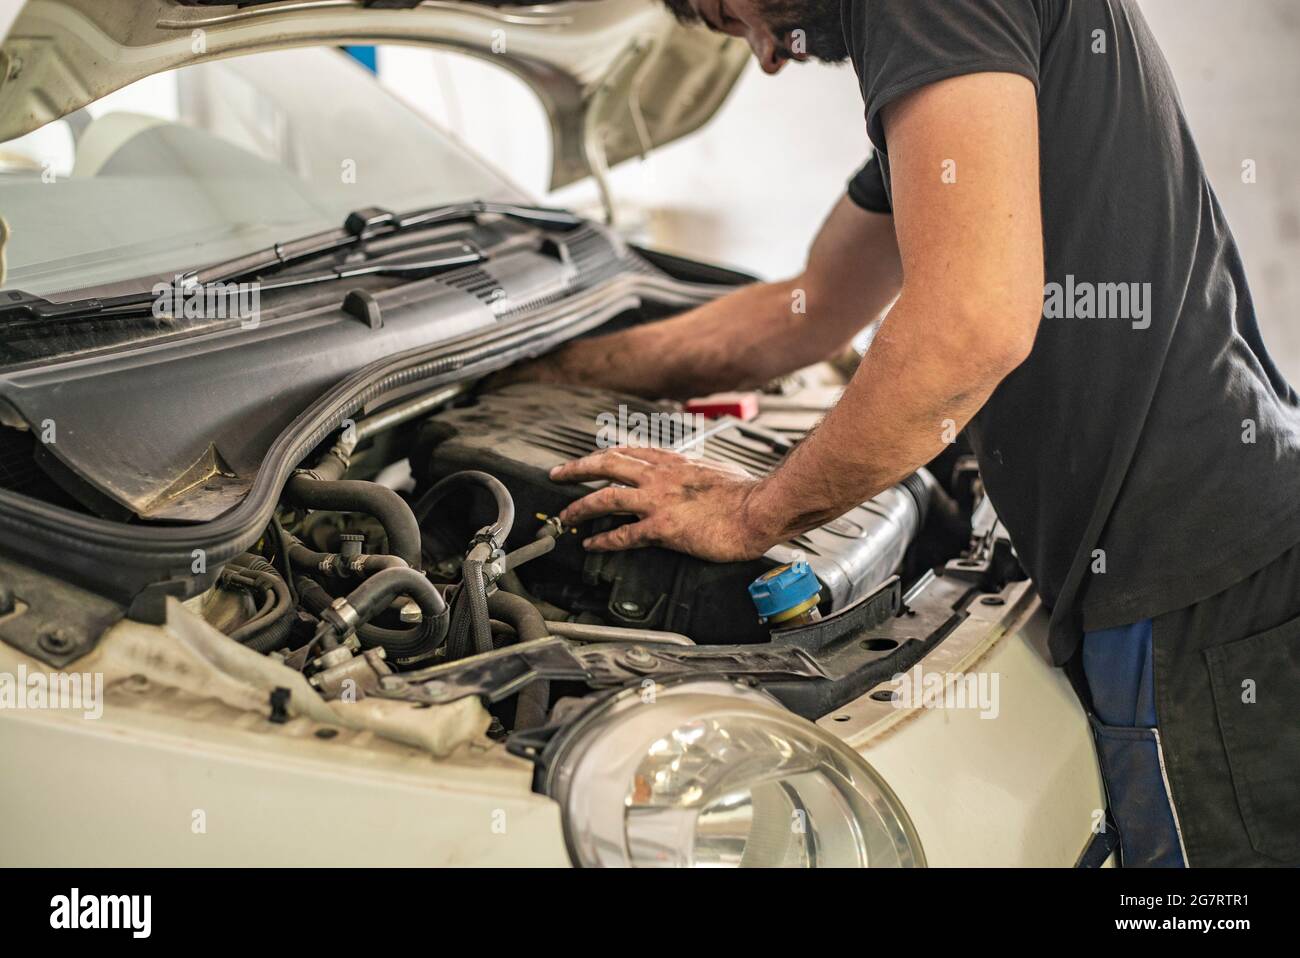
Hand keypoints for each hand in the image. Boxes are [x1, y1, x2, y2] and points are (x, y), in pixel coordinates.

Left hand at [550, 447, 777, 561]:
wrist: (761, 508)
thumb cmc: (747, 493)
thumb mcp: (714, 470)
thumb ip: (694, 472)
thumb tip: (692, 477)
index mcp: (673, 461)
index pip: (627, 452)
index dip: (603, 456)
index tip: (588, 460)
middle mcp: (660, 476)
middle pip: (606, 464)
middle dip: (576, 469)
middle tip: (557, 475)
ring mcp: (659, 501)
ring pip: (605, 497)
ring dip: (580, 506)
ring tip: (565, 516)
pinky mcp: (663, 528)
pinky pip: (623, 534)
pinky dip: (603, 540)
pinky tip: (592, 545)